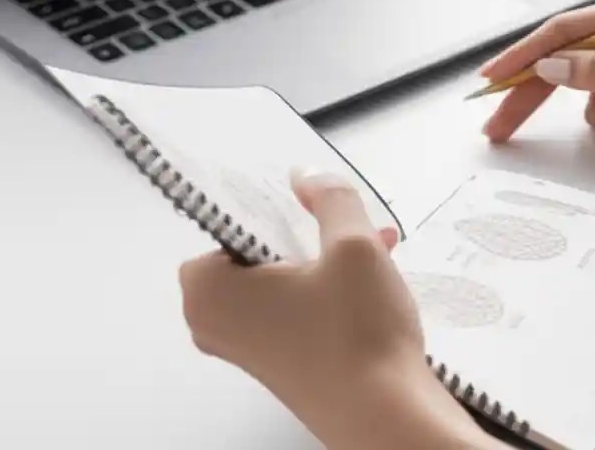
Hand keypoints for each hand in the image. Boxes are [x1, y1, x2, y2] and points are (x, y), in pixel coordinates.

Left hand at [180, 171, 494, 449]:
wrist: (386, 415)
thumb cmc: (357, 341)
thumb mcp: (352, 246)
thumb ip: (330, 198)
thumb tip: (310, 178)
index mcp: (208, 290)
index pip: (230, 221)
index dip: (276, 207)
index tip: (307, 199)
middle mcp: (216, 323)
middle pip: (259, 251)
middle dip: (308, 234)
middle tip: (347, 228)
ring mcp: (247, 348)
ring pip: (282, 280)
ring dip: (326, 261)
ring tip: (375, 251)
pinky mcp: (279, 364)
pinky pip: (295, 309)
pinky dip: (328, 292)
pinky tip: (372, 285)